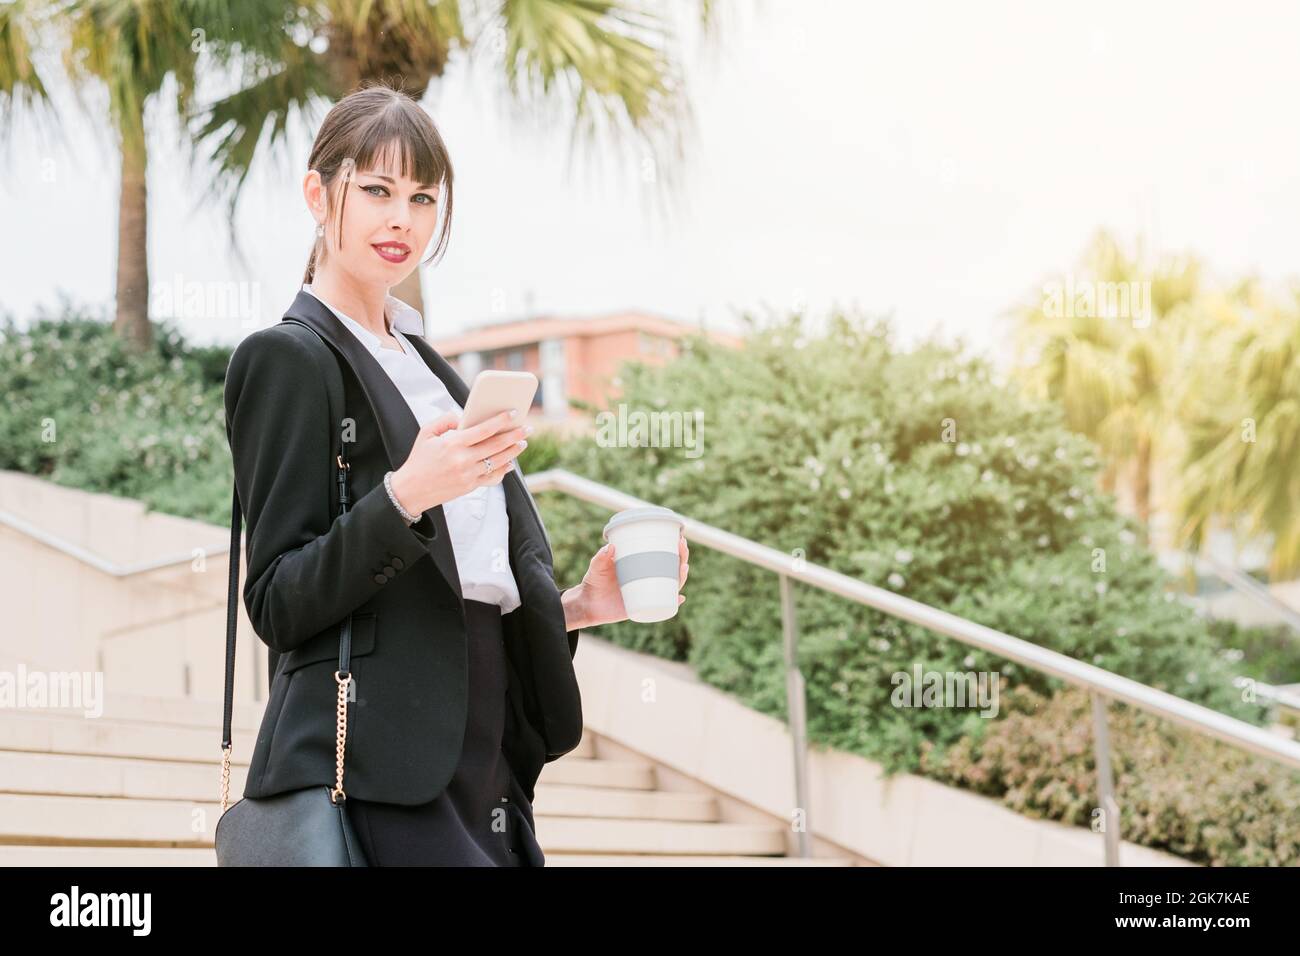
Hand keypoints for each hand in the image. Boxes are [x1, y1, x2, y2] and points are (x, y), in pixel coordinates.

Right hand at [390, 409, 531, 513]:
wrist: (411, 490)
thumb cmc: (419, 458)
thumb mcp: (426, 433)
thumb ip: (445, 420)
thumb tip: (464, 417)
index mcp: (453, 443)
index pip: (484, 429)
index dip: (501, 420)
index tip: (514, 413)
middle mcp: (463, 460)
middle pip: (497, 445)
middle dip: (515, 435)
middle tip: (527, 428)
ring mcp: (468, 475)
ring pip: (498, 462)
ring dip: (513, 451)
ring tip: (522, 442)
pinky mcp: (470, 487)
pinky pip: (493, 478)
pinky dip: (504, 470)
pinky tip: (510, 463)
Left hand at [568, 532, 689, 628]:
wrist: (587, 604)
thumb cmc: (593, 581)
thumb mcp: (597, 566)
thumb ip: (601, 557)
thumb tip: (610, 547)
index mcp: (640, 567)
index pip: (662, 555)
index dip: (674, 548)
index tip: (680, 538)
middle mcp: (647, 580)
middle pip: (671, 569)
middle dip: (681, 558)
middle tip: (682, 547)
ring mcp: (646, 594)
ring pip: (670, 586)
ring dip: (681, 578)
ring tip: (684, 568)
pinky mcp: (643, 608)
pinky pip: (662, 606)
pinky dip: (673, 603)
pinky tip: (680, 598)